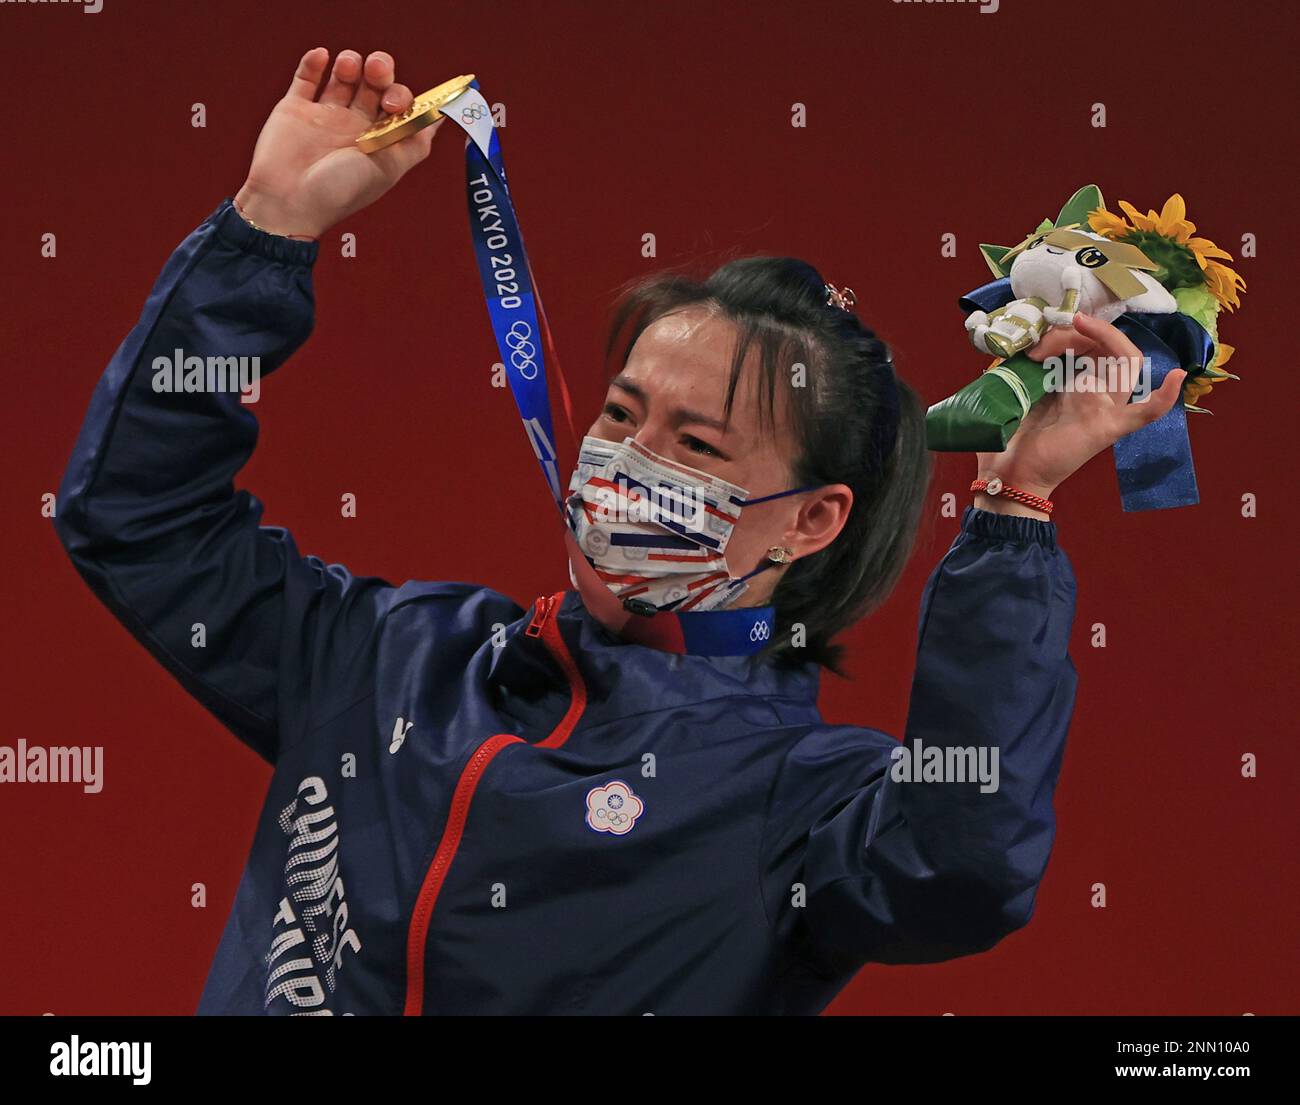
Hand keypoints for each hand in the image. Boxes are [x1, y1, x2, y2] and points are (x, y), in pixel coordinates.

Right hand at [234, 47, 444, 237]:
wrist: (292, 201)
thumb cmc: (342, 191)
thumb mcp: (389, 169)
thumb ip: (415, 143)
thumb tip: (441, 117)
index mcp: (380, 140)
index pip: (400, 105)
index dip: (405, 96)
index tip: (402, 100)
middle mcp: (355, 125)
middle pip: (376, 83)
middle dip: (381, 71)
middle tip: (377, 76)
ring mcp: (325, 115)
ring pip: (345, 74)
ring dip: (351, 62)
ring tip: (349, 68)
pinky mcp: (295, 109)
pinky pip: (306, 77)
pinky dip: (314, 61)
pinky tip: (322, 56)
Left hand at [973, 312, 1186, 518]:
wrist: (1006, 474)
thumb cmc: (1009, 434)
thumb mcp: (1017, 387)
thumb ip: (1028, 363)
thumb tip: (1031, 339)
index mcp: (1076, 382)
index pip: (1090, 341)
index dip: (1068, 330)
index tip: (1039, 334)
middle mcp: (1095, 392)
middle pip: (1106, 346)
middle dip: (1073, 333)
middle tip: (1038, 346)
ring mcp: (1105, 410)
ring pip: (1126, 364)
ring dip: (1099, 340)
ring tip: (1052, 346)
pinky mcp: (1106, 430)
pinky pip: (1143, 414)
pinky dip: (1163, 397)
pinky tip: (1175, 377)